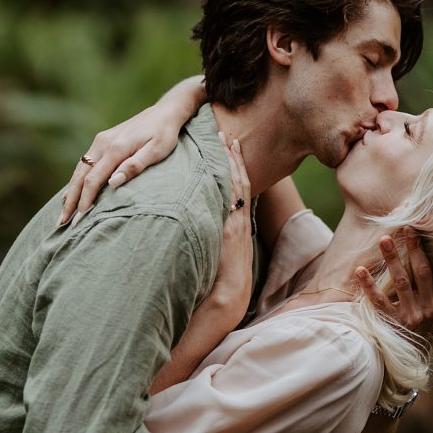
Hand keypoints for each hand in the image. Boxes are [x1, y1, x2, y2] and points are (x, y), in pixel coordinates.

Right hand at [57, 76, 204, 226]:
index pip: (93, 180)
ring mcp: (100, 141)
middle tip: (61, 222)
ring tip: (63, 212)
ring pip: (79, 170)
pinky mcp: (102, 141)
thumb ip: (135, 166)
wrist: (164, 112)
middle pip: (80, 176)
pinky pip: (84, 163)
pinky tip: (72, 192)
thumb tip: (112, 183)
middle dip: (70, 200)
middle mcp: (103, 143)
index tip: (79, 219)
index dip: (84, 200)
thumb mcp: (157, 151)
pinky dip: (76, 179)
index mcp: (116, 148)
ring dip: (70, 191)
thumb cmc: (164, 134)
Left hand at [198, 139, 252, 333]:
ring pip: (236, 183)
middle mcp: (237, 222)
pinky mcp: (230, 226)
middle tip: (226, 132)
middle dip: (233, 157)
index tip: (230, 148)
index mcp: (235, 228)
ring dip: (231, 160)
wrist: (226, 299)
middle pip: (238, 181)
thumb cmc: (217, 284)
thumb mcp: (215, 258)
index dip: (234, 169)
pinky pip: (232, 195)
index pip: (237, 191)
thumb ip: (208, 241)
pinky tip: (223, 160)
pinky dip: (231, 176)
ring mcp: (235, 222)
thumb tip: (194, 231)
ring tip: (225, 137)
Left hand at [356, 230, 432, 342]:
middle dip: (416, 248)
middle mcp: (430, 308)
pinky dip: (369, 285)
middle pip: (424, 272)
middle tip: (408, 226)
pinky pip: (379, 301)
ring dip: (392, 258)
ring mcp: (412, 316)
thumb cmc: (422, 329)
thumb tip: (429, 255)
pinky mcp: (393, 324)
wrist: (409, 360)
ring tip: (384, 239)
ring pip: (401, 281)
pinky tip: (360, 270)